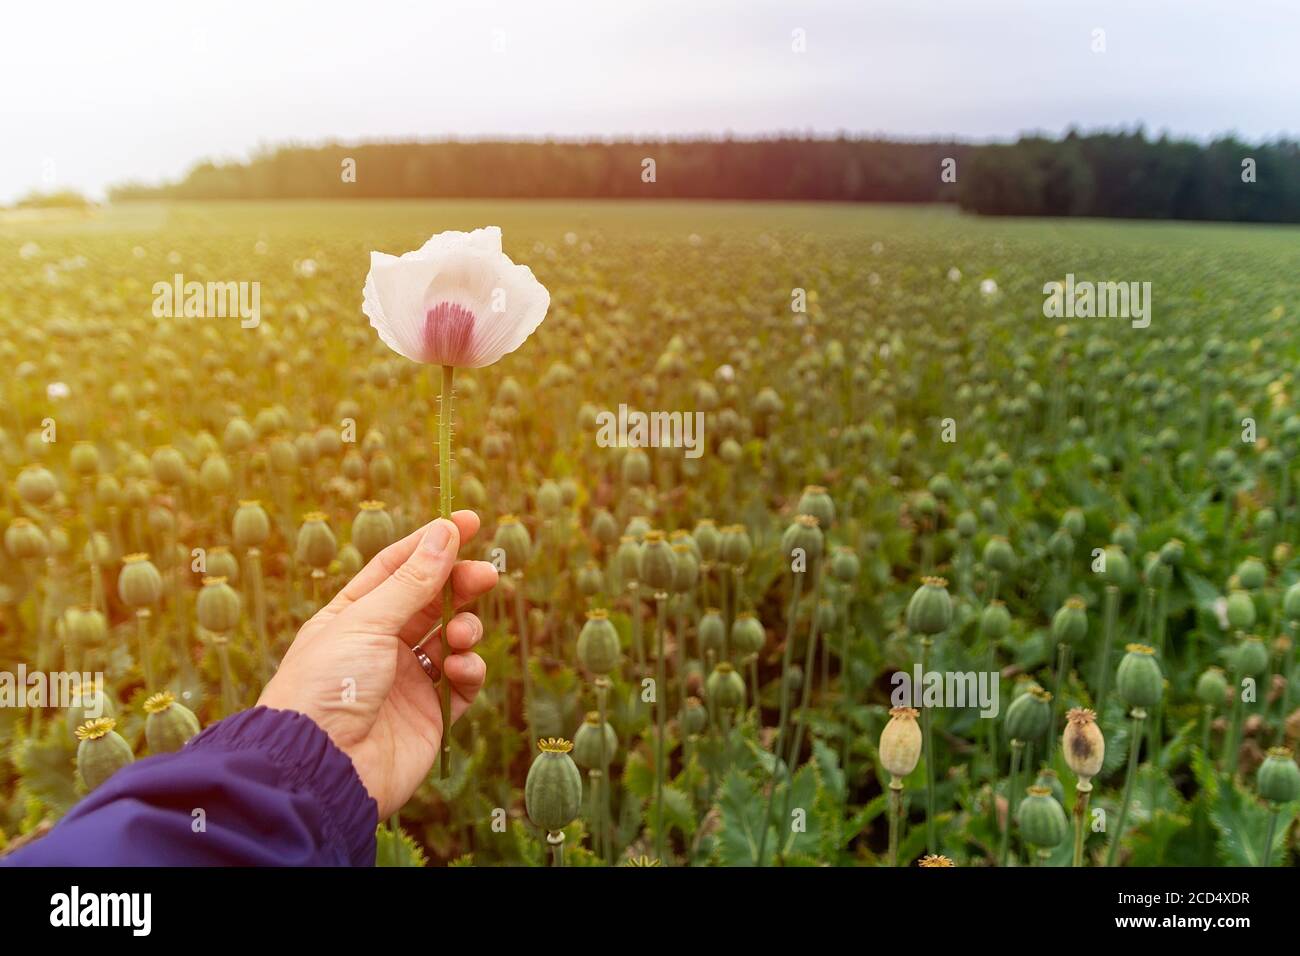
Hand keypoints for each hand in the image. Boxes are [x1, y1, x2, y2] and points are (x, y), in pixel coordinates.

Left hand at [259, 510, 496, 818]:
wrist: (320, 770)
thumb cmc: (327, 687)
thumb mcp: (367, 622)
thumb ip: (413, 581)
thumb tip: (444, 532)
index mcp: (352, 616)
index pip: (398, 567)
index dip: (433, 542)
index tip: (469, 521)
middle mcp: (380, 645)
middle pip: (432, 600)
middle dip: (461, 585)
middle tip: (487, 576)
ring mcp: (406, 681)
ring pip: (451, 639)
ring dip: (465, 629)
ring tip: (460, 637)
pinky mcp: (429, 716)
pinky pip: (461, 684)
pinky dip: (469, 671)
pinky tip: (461, 669)